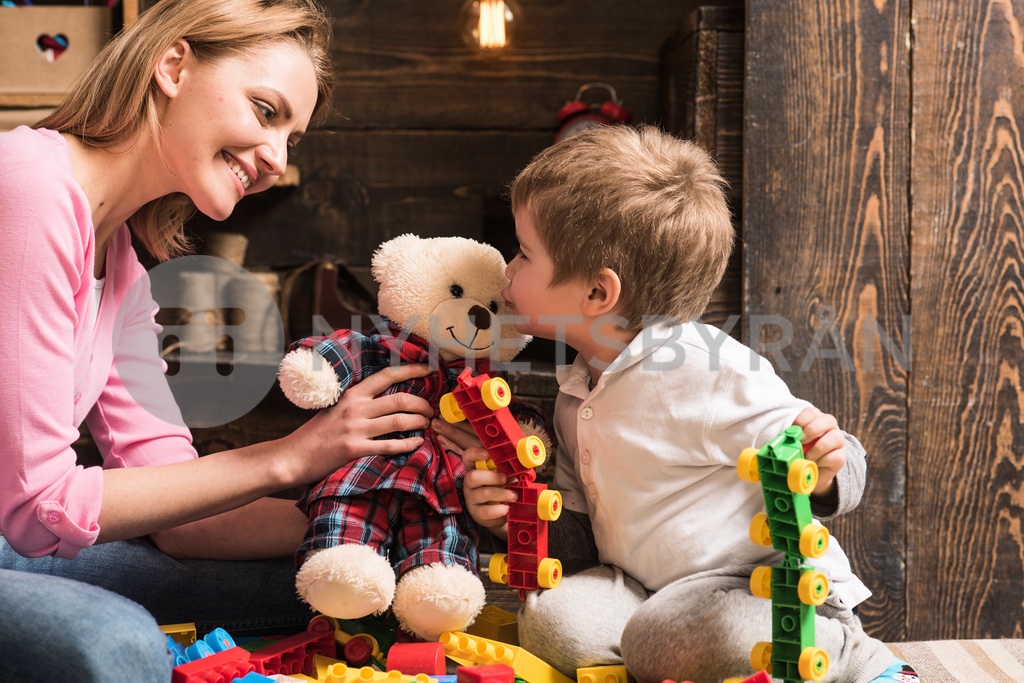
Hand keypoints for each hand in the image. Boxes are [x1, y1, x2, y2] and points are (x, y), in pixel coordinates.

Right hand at [285, 363, 433, 483]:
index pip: (387, 375)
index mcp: (352, 394)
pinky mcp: (355, 449)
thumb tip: (386, 396)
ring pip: (399, 421)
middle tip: (430, 410)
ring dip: (419, 422)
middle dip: (422, 404)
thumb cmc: (317, 433)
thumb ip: (359, 401)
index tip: (429, 369)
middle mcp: (355, 408)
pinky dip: (408, 444)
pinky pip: (390, 445)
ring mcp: (355, 428)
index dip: (411, 370)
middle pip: (400, 399)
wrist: (293, 456)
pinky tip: (418, 444)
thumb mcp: (337, 408)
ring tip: (426, 424)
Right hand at [432, 418, 512, 539]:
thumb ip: (508, 470)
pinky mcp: (476, 514)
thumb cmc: (501, 490)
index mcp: (476, 469)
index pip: (467, 457)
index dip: (474, 454)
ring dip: (502, 494)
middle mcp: (470, 483)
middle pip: (472, 476)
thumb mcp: (504, 478)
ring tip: (514, 496)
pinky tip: (506, 508)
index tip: (487, 454)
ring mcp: (471, 499)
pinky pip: (486, 511)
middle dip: (492, 477)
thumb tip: (520, 465)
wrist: (500, 514)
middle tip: (505, 479)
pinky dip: (499, 510)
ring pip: (483, 494)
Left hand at [793, 406, 845, 497]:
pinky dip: (822, 461)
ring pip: (835, 437)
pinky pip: (835, 456)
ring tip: (807, 456)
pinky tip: (814, 464)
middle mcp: (829, 426)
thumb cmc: (799, 451)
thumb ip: (789, 438)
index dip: (801, 420)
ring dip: (818, 448)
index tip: (792, 431)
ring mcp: (838, 440)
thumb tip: (780, 439)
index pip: (811, 413)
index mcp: (815, 418)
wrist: (809, 470)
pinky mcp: (841, 456)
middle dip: (812, 430)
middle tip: (801, 441)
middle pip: (828, 420)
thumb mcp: (792, 442)